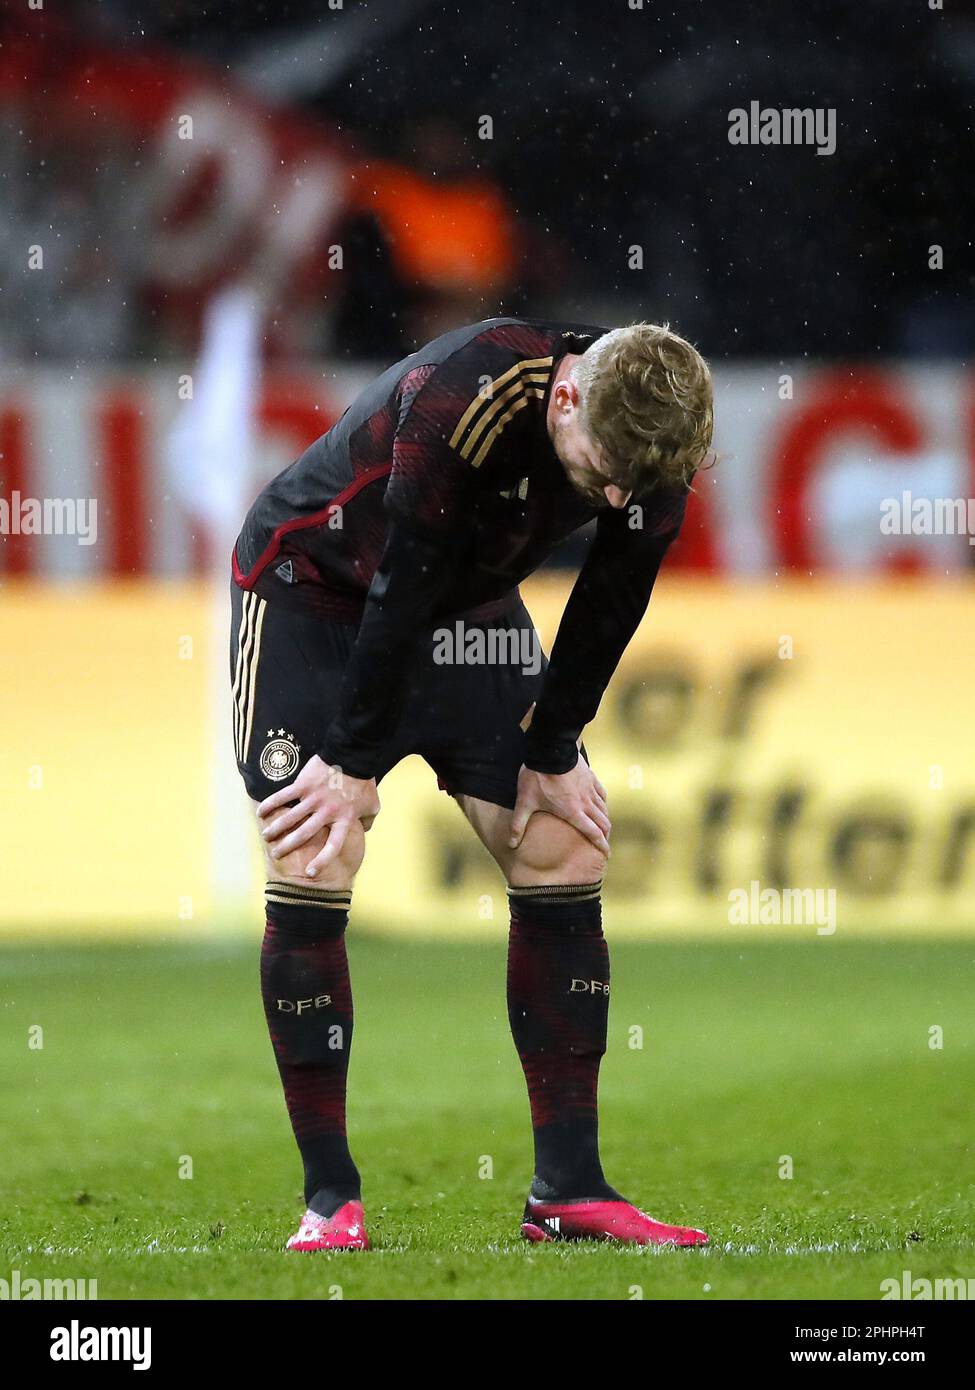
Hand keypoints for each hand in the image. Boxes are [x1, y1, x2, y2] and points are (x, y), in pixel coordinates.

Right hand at [258, 754, 379, 877]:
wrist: (354, 756)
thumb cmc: (364, 782)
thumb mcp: (373, 805)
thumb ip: (368, 821)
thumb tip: (363, 831)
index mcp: (344, 819)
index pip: (333, 845)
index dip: (322, 860)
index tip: (310, 872)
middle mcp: (327, 812)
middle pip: (304, 834)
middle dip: (288, 847)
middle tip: (276, 854)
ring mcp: (314, 798)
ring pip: (290, 818)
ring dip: (275, 829)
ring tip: (266, 836)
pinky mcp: (304, 784)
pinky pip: (283, 796)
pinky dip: (270, 804)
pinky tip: (260, 812)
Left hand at [508, 761, 610, 856]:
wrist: (550, 749)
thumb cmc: (537, 777)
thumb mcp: (524, 802)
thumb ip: (518, 824)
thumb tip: (511, 844)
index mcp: (573, 812)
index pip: (593, 833)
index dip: (602, 845)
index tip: (606, 855)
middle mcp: (586, 802)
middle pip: (603, 823)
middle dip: (606, 836)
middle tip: (604, 844)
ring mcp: (590, 789)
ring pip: (604, 809)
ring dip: (605, 820)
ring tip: (603, 828)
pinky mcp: (590, 777)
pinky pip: (602, 793)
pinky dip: (603, 803)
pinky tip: (601, 804)